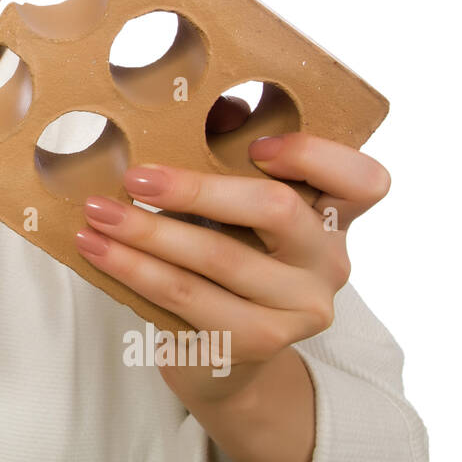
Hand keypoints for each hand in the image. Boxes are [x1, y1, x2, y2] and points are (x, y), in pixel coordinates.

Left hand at [74, 96, 390, 404]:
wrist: (224, 354)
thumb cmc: (226, 256)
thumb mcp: (234, 209)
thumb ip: (227, 157)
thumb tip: (200, 107)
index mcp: (334, 216)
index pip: (365, 180)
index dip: (316, 155)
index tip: (257, 145)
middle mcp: (328, 263)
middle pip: (277, 209)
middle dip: (196, 188)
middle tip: (135, 177)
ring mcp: (297, 309)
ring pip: (218, 259)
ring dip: (146, 233)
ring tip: (97, 214)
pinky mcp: (256, 343)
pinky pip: (187, 300)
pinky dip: (135, 271)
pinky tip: (98, 252)